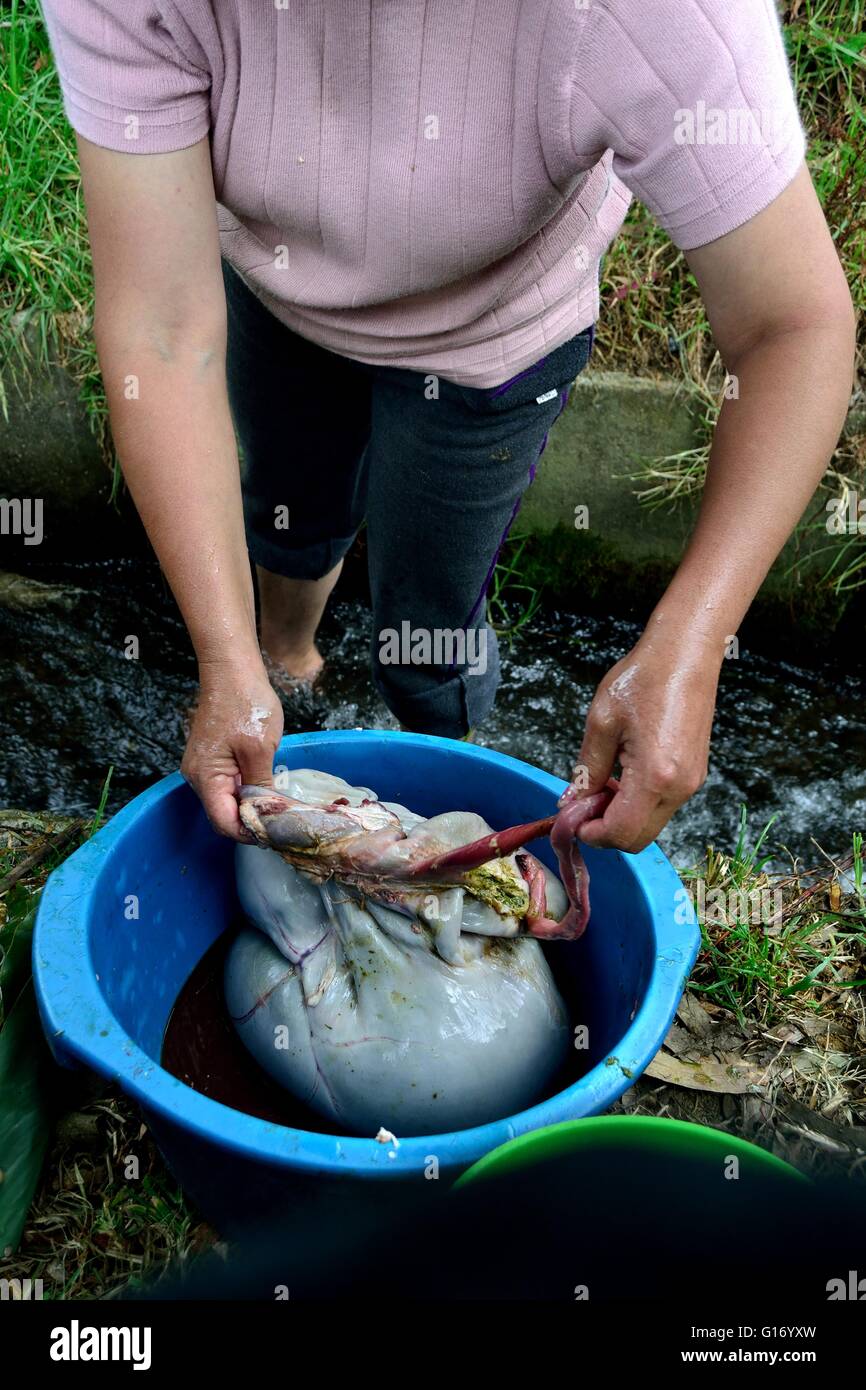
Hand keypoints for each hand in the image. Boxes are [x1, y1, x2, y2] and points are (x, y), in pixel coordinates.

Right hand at [181, 659, 283, 839]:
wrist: (232, 670)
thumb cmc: (246, 704)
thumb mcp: (260, 749)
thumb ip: (261, 785)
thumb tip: (268, 814)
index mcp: (206, 777)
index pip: (223, 823)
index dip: (249, 833)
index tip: (276, 834)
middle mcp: (198, 777)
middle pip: (224, 815)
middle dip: (252, 822)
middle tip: (283, 824)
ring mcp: (204, 767)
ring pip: (227, 800)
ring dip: (250, 806)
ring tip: (278, 808)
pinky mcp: (213, 758)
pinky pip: (228, 785)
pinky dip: (247, 791)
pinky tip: (267, 789)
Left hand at [572, 632, 720, 852]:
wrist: (685, 655)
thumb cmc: (644, 679)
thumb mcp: (601, 722)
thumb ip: (587, 769)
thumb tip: (573, 802)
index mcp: (655, 776)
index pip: (620, 832)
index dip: (591, 834)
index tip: (571, 819)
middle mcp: (679, 787)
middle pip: (638, 838)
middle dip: (605, 831)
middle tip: (582, 806)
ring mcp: (691, 783)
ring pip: (650, 825)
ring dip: (621, 817)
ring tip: (602, 784)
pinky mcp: (695, 775)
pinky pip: (662, 806)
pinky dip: (637, 804)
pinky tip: (622, 777)